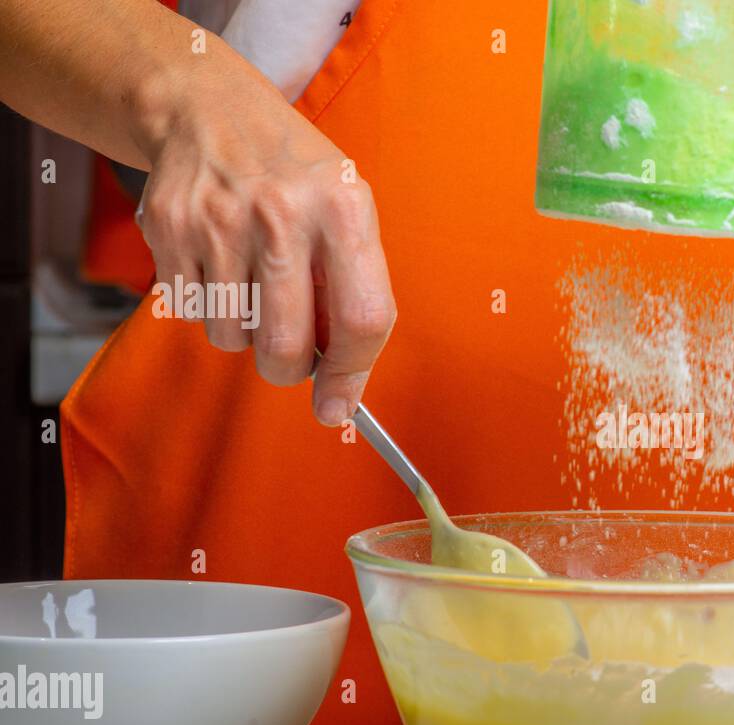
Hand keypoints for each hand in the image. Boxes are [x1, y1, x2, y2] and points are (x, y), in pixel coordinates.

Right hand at [135, 44, 394, 426]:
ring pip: (234, 339)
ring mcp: (221, 220)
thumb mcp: (347, 212)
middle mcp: (283, 213)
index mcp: (344, 209)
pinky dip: (208, 308)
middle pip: (288, 347)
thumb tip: (340, 393)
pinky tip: (219, 265)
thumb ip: (355, 293)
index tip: (338, 404)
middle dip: (289, 369)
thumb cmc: (294, 174)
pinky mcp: (170, 228)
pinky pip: (193, 314)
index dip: (351, 375)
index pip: (361, 320)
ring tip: (253, 287)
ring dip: (246, 335)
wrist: (209, 109)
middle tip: (290, 353)